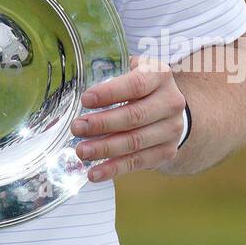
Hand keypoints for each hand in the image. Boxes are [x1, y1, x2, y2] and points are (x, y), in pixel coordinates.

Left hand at [70, 55, 186, 181]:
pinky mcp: (167, 152)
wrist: (171, 112)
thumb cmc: (140, 88)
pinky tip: (94, 173)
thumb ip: (112, 75)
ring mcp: (171, 130)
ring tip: (81, 152)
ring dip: (105, 148)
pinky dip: (114, 169)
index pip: (135, 85)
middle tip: (76, 128)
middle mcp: (170, 103)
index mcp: (159, 76)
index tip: (85, 100)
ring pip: (135, 142)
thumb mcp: (132, 72)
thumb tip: (74, 86)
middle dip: (102, 124)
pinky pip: (138, 162)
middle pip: (134, 116)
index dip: (109, 93)